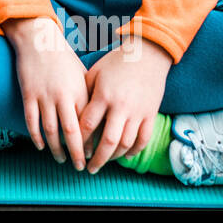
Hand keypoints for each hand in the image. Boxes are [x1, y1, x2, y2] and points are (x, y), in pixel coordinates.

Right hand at [6, 17, 91, 170]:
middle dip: (77, 154)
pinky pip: (31, 121)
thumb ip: (88, 97)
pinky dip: (36, 137)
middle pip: (71, 133)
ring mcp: (44, 96)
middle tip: (81, 167)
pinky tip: (41, 146)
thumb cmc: (63, 59)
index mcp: (80, 92)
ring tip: (60, 159)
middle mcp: (63, 96)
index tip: (94, 155)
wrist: (39, 39)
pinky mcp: (28, 95)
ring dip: (56, 149)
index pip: (88, 125)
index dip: (91, 143)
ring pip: (50, 131)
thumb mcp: (82, 76)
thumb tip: (98, 120)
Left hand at [78, 38, 172, 172]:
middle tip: (88, 168)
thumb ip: (84, 93)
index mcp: (103, 96)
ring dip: (113, 157)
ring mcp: (138, 112)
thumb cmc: (116, 63)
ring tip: (103, 162)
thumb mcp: (95, 73)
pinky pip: (143, 139)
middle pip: (107, 141)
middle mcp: (121, 106)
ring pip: (126, 144)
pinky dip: (134, 151)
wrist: (147, 54)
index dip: (80, 140)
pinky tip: (124, 156)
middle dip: (96, 158)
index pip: (88, 125)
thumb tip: (71, 113)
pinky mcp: (151, 114)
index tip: (74, 149)